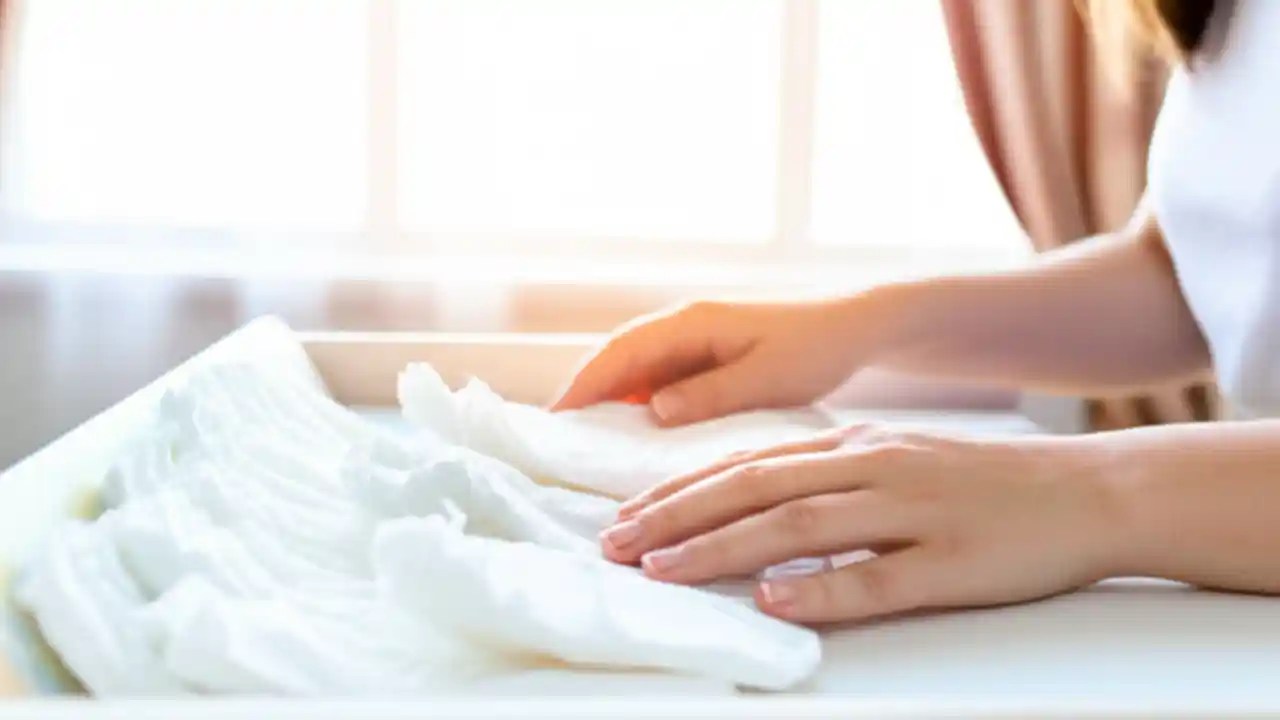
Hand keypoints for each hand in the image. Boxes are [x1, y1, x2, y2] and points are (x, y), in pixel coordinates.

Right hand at [551, 296, 882, 425]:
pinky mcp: (702, 358)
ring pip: (633, 371)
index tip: (556, 420)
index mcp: (692, 323)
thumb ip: (710, 394)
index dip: (585, 384)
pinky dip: (636, 405)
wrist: (852, 329)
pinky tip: (631, 438)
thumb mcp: (766, 378)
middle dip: (584, 394)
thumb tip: (652, 410)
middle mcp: (682, 327)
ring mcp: (690, 341)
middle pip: (616, 359)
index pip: (621, 352)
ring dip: (607, 402)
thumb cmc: (814, 349)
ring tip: (583, 445)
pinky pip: (656, 380)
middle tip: (555, 441)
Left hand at [599, 425, 1120, 623]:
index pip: (750, 465)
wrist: (1088, 491)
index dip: (683, 490)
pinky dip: (824, 591)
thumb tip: (759, 506)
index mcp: (858, 448)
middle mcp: (875, 469)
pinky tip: (777, 604)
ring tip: (665, 570)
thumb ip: (832, 479)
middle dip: (679, 517)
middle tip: (617, 544)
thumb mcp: (898, 462)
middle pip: (758, 490)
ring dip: (726, 550)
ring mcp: (914, 514)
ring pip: (802, 527)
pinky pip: (880, 579)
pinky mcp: (953, 563)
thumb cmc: (983, 485)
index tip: (628, 514)